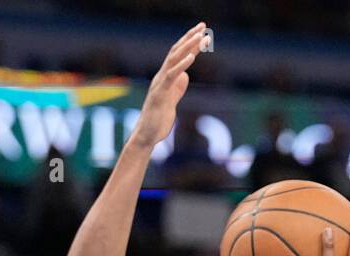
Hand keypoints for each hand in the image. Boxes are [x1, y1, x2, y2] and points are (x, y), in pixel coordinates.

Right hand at [130, 23, 207, 149]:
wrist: (147, 135)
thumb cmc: (158, 120)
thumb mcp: (171, 101)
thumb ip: (177, 88)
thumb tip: (185, 76)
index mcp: (165, 77)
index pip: (178, 55)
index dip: (190, 43)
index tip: (202, 32)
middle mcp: (161, 76)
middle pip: (176, 52)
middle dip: (190, 38)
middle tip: (203, 26)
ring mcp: (160, 83)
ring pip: (174, 60)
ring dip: (188, 47)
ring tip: (200, 36)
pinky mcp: (160, 93)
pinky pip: (171, 75)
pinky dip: (181, 65)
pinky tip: (192, 56)